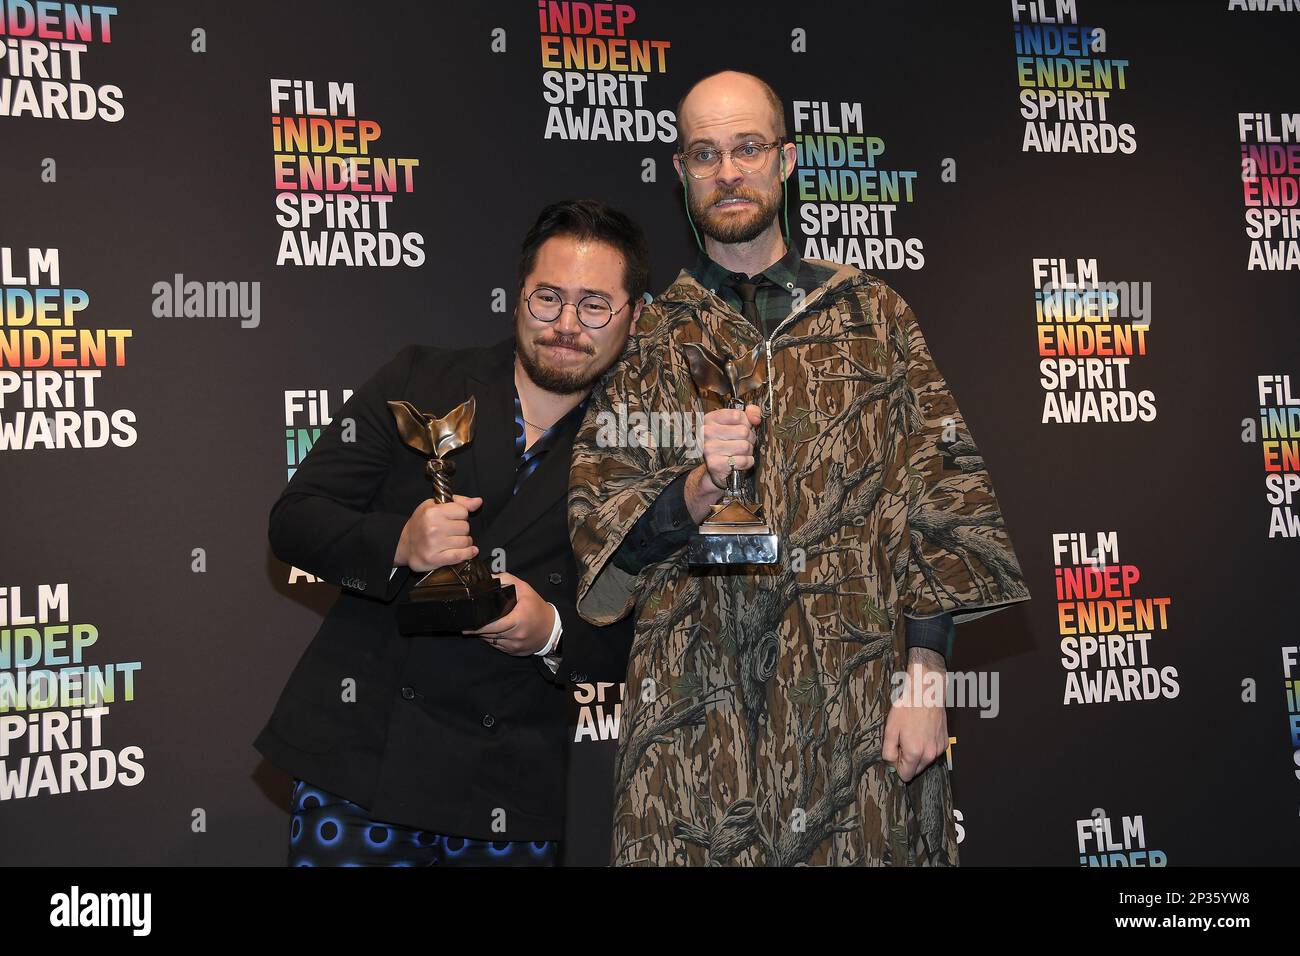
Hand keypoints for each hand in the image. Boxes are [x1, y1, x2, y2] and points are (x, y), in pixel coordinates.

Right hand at [394, 495, 481, 571]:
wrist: (404, 544)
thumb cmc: (421, 524)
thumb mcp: (433, 506)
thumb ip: (458, 502)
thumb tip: (478, 502)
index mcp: (433, 512)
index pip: (463, 511)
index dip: (461, 515)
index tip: (454, 519)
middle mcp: (434, 528)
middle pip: (465, 527)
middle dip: (462, 530)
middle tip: (451, 531)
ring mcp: (434, 544)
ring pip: (466, 542)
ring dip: (464, 542)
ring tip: (454, 541)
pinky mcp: (435, 559)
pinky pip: (461, 555)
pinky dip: (468, 553)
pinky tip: (470, 551)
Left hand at [464, 571, 555, 655]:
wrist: (551, 629)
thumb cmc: (538, 609)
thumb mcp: (525, 589)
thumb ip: (507, 580)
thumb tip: (490, 578)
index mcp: (518, 619)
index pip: (493, 625)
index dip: (479, 625)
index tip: (470, 623)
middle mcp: (516, 635)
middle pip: (490, 634)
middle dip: (479, 630)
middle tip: (470, 624)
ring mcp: (515, 645)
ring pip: (492, 642)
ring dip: (484, 635)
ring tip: (480, 627)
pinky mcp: (514, 652)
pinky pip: (498, 647)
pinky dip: (492, 640)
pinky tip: (491, 633)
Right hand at [700, 403, 761, 489]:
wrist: (712, 468)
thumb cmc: (723, 444)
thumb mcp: (732, 424)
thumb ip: (747, 415)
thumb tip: (756, 418)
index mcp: (709, 419)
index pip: (738, 415)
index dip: (745, 423)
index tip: (740, 428)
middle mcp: (706, 432)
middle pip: (743, 431)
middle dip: (748, 439)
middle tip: (740, 443)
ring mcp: (710, 448)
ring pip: (745, 446)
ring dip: (747, 452)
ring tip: (739, 453)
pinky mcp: (716, 464)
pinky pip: (744, 460)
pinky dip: (746, 462)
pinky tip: (738, 462)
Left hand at [882, 649, 947, 782]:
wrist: (927, 693)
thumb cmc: (908, 708)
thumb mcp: (890, 729)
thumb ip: (888, 751)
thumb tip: (890, 763)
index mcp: (915, 752)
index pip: (906, 776)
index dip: (897, 767)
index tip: (895, 753)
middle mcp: (930, 754)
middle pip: (916, 770)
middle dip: (907, 761)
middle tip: (902, 742)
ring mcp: (939, 749)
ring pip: (925, 762)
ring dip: (917, 754)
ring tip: (912, 735)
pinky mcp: (944, 743)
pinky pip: (933, 753)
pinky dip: (926, 747)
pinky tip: (921, 733)